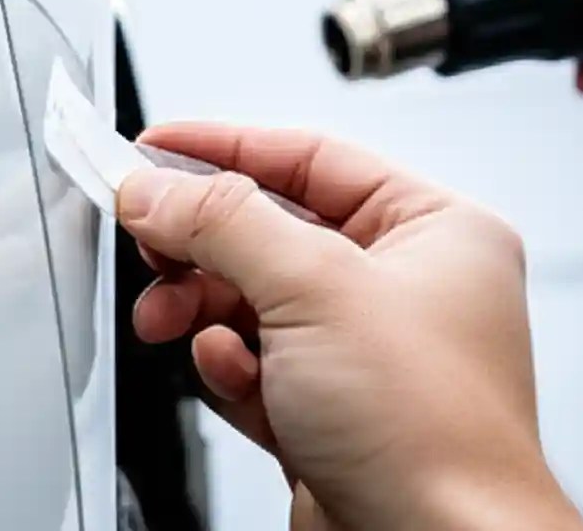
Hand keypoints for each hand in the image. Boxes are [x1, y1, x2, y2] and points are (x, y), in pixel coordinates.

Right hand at [117, 123, 582, 530]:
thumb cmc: (431, 433)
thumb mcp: (315, 290)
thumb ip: (223, 223)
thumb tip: (156, 187)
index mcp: (433, 231)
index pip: (309, 158)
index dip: (223, 147)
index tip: (154, 148)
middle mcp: (401, 286)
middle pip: (269, 231)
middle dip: (201, 243)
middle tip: (149, 239)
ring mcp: (362, 351)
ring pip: (251, 299)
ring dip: (202, 308)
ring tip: (169, 317)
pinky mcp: (326, 408)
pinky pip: (253, 362)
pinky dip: (229, 365)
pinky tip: (232, 376)